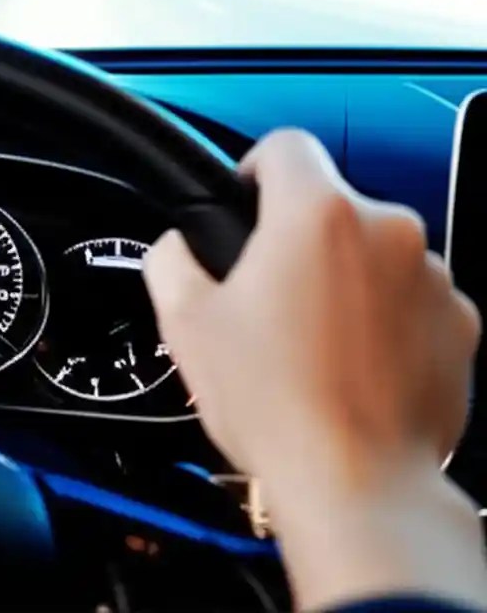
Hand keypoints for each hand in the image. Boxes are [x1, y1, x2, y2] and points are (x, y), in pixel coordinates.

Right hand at [144, 130, 486, 609]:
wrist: (354, 481)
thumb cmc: (276, 407)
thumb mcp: (184, 324)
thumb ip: (171, 260)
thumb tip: (176, 248)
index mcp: (316, 216)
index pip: (286, 146)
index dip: (255, 169)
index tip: (247, 198)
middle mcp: (388, 231)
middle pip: (331, 209)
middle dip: (298, 244)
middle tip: (265, 303)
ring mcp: (433, 277)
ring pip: (374, 255)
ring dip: (343, 283)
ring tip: (309, 346)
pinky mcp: (460, 323)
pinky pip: (411, 301)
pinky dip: (382, 321)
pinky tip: (348, 367)